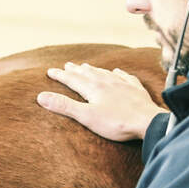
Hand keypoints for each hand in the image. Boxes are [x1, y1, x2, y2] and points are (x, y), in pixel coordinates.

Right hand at [36, 62, 165, 141]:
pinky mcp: (135, 90)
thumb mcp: (86, 116)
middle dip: (75, 70)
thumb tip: (41, 96)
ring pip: (104, 73)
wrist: (147, 122)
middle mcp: (107, 82)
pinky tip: (117, 71)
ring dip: (93, 69)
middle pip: (87, 73)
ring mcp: (122, 84)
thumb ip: (65, 106)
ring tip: (86, 66)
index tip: (50, 71)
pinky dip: (118, 73)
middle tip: (67, 65)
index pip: (72, 79)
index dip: (60, 75)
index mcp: (93, 88)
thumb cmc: (117, 122)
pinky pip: (124, 77)